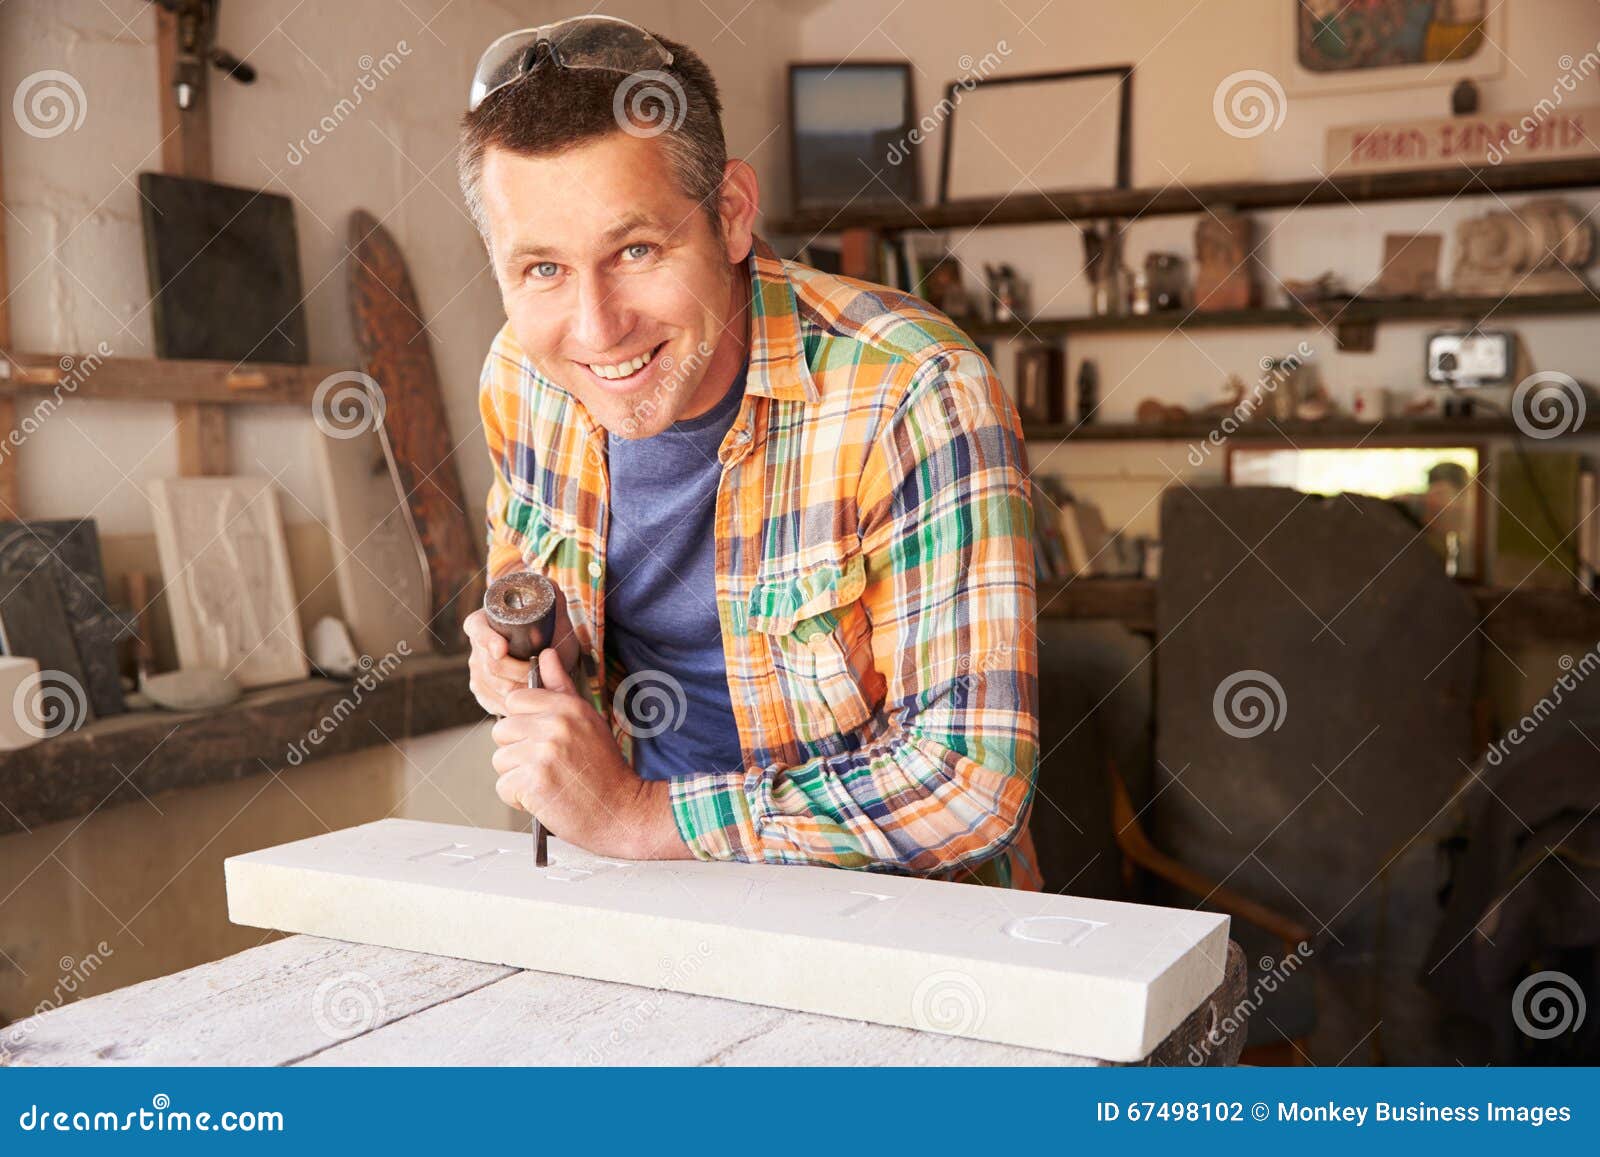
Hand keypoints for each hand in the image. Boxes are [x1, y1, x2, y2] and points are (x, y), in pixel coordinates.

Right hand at [464, 576, 581, 715]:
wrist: (554, 661)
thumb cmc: (552, 636)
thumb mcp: (555, 618)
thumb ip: (554, 598)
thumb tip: (550, 585)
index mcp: (485, 622)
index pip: (476, 628)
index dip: (487, 640)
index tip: (502, 650)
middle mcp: (477, 646)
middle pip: (488, 663)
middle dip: (514, 671)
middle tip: (538, 673)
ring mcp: (477, 670)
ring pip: (492, 685)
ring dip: (517, 688)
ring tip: (538, 685)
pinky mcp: (482, 692)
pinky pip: (493, 702)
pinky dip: (512, 704)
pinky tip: (528, 700)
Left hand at [490, 650, 689, 860]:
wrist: (621, 811)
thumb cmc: (604, 769)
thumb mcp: (587, 720)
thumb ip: (561, 687)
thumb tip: (546, 654)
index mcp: (567, 707)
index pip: (515, 700)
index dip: (524, 723)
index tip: (543, 739)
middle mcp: (555, 725)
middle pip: (501, 731)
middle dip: (518, 751)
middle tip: (547, 765)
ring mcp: (543, 753)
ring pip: (500, 760)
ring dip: (517, 777)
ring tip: (548, 782)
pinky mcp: (534, 782)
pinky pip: (503, 787)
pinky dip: (519, 799)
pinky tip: (544, 798)